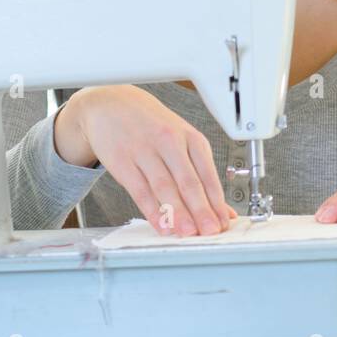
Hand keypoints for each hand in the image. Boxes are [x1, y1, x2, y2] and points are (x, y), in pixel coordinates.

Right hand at [56, 85, 236, 237]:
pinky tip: (160, 224)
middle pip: (188, 182)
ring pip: (164, 187)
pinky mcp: (122, 160)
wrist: (112, 104)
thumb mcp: (182, 140)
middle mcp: (170, 142)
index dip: (217, 201)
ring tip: (187, 232)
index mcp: (191, 138)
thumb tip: (223, 209)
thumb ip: (201, 175)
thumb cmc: (152, 126)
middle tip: (210, 231)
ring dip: (177, 213)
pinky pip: (139, 190)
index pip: (207, 174)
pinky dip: (151, 210)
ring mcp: (145, 151)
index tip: (224, 222)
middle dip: (201, 210)